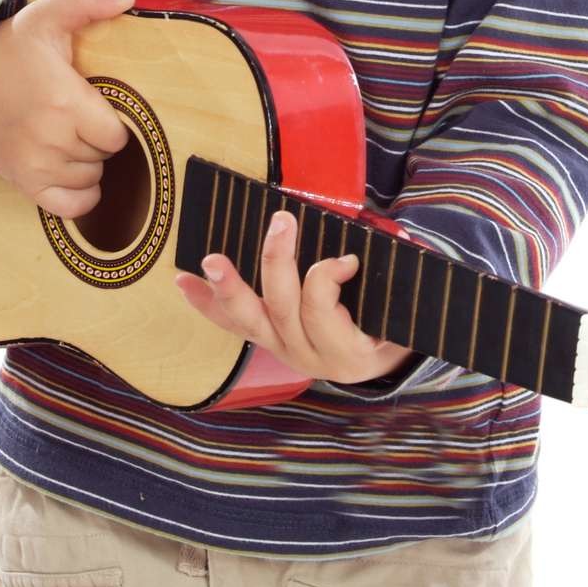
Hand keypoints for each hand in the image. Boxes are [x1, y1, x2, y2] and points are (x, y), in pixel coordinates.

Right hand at [0, 0, 133, 217]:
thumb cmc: (11, 51)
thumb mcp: (47, 16)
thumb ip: (87, 1)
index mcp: (64, 102)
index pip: (117, 135)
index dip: (115, 121)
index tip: (99, 105)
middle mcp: (51, 140)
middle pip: (104, 156)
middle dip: (99, 138)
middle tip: (81, 116)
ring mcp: (35, 166)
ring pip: (89, 179)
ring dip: (88, 162)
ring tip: (71, 136)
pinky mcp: (22, 183)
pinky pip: (69, 207)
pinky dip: (79, 196)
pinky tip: (74, 173)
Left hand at [174, 209, 416, 385]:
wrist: (380, 365)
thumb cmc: (395, 326)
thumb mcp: (403, 309)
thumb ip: (391, 275)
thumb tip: (391, 235)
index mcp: (347, 352)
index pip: (322, 311)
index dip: (328, 277)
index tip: (348, 258)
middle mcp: (309, 357)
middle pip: (282, 307)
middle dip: (277, 262)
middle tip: (282, 221)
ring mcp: (282, 351)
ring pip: (248, 320)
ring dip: (228, 287)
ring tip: (210, 260)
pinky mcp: (266, 343)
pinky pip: (232, 326)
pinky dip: (208, 303)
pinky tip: (184, 282)